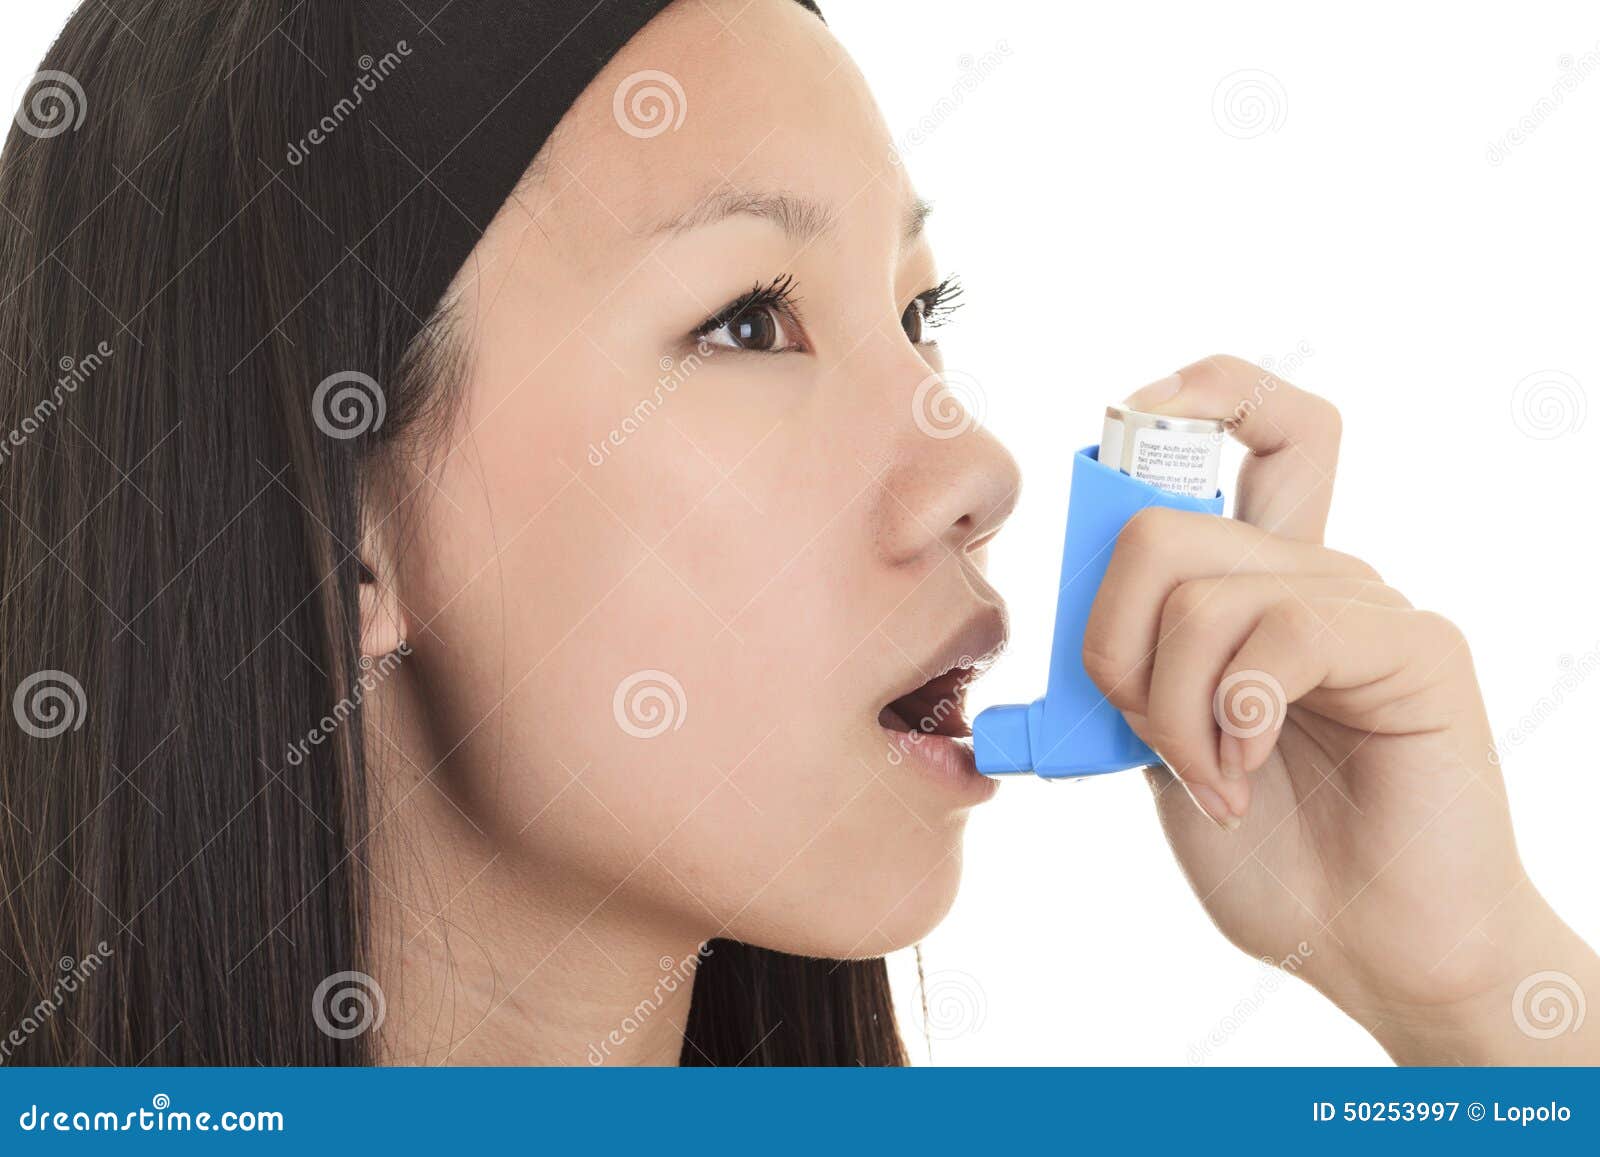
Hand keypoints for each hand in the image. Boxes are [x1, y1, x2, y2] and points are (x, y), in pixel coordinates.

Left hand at [1083, 355, 1599, 1063]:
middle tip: (1143, 733)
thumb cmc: (1271, 850)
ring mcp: (1364, 603)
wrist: (1370, 944)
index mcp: (1252, 582)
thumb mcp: (1161, 747)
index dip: (1190, 396)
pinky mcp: (1412, 648)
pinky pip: (1280, 631)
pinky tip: (1246, 771)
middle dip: (1111, 644)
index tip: (1126, 415)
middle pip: (1159, 523)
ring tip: (1209, 779)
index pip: (1251, 425)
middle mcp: (1310, 572)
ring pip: (1199, 589)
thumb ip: (1131, 664)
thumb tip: (1051, 599)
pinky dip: (1231, 716)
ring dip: (1169, 709)